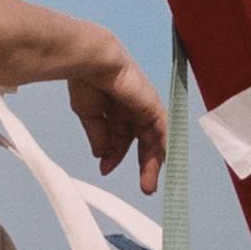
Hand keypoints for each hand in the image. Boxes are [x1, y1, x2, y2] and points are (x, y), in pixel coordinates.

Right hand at [66, 39, 167, 192]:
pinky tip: (159, 166)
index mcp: (115, 109)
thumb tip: (102, 155)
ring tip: (148, 186)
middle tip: (143, 186)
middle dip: (141, 164)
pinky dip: (163, 149)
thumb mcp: (90, 116)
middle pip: (141, 141)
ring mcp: (144, 108)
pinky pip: (163, 132)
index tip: (106, 168)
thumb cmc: (87, 82)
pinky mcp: (153, 107)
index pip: (120, 138)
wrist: (93, 63)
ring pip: (154, 141)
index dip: (114, 155)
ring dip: (151, 164)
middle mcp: (132, 109)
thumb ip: (99, 136)